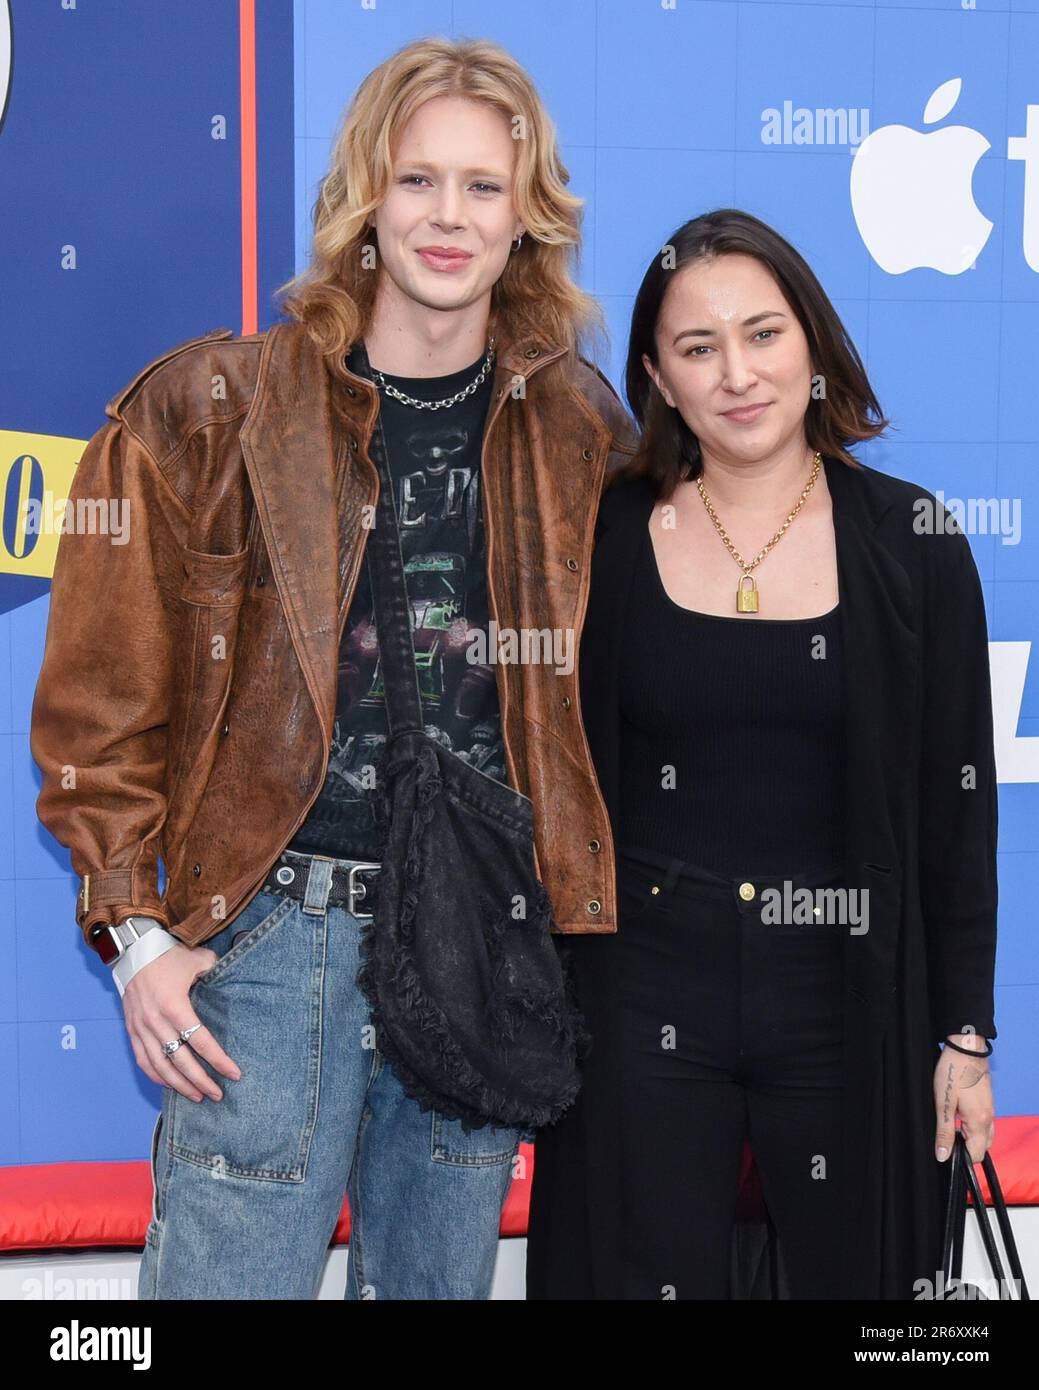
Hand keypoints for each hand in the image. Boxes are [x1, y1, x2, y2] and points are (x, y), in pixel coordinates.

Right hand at [122, 943, 241, 1101]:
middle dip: (201, 1081)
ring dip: (179, 1085)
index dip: (218, 1060)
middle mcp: (156, 1022)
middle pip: (180, 1061)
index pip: (201, 1041)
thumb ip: (216, 972)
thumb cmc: (167, 956)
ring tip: (197, 1096)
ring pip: (160, 1067)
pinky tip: (171, 1085)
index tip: (233, 1074)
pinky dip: (157, 1076)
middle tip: (217, 1094)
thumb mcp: (198, 960)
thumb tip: (234, 979)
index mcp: (174, 1006)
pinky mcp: (132, 1030)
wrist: (133, 952)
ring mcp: (141, 1028)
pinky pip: (143, 1060)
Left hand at [933, 1035, 993, 1164]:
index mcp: (980, 1122)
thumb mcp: (943, 1104)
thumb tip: (943, 1156)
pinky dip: (972, 1124)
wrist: (966, 1048)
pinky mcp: (987, 1101)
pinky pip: (983, 1122)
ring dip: (969, 1135)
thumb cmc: (952, 1072)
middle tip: (947, 1134)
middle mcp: (989, 1118)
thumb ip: (944, 1132)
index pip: (977, 1155)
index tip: (947, 1149)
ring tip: (951, 1123)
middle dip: (966, 1147)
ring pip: (984, 1134)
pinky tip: (958, 1113)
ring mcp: (990, 1109)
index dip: (962, 1157)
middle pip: (982, 1147)